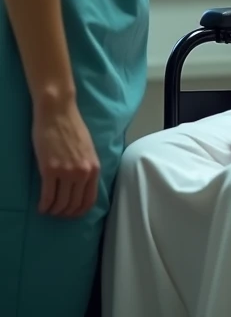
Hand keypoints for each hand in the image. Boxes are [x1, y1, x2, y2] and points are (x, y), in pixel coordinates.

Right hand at [32, 98, 99, 217]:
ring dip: (53, 210)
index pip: (89, 200)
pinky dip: (44, 205)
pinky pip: (47, 197)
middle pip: (74, 204)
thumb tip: (83, 186)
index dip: (79, 211)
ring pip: (60, 204)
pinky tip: (41, 206)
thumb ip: (87, 167)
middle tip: (57, 212)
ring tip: (48, 209)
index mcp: (94, 168)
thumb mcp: (88, 149)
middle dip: (65, 212)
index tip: (72, 213)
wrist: (58, 112)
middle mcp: (82, 173)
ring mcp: (66, 172)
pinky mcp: (50, 170)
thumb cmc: (72, 126)